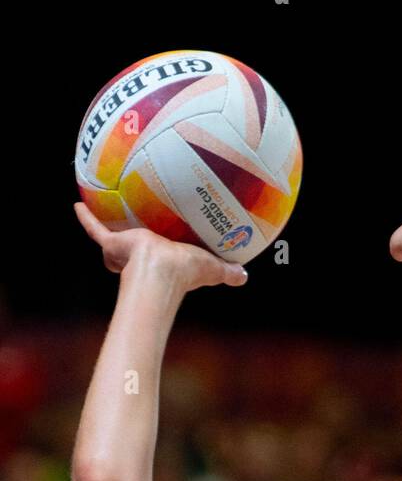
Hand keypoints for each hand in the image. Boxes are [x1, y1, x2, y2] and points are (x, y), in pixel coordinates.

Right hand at [73, 201, 248, 290]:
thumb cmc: (185, 272)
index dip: (166, 255)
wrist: (160, 272)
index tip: (166, 249)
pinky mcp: (113, 245)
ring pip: (115, 245)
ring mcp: (126, 254)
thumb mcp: (211, 268)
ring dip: (110, 235)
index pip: (164, 260)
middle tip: (137, 234)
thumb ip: (226, 272)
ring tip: (106, 212)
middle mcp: (143, 260)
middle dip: (134, 247)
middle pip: (136, 254)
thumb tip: (245, 276)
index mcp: (165, 264)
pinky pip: (95, 229)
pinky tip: (78, 204)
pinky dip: (87, 218)